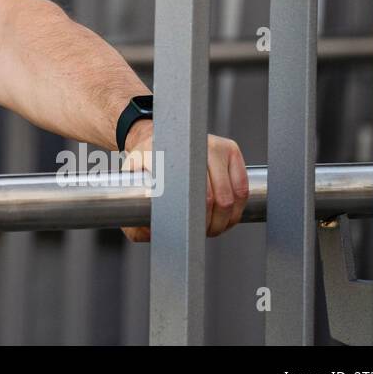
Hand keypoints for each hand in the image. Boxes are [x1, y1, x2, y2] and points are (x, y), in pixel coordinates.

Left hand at [118, 121, 249, 241]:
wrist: (156, 139)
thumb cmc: (144, 167)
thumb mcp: (130, 188)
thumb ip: (132, 217)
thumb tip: (151, 234)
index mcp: (163, 155)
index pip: (184, 196)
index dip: (192, 220)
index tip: (189, 230)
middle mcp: (189, 147)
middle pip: (213, 199)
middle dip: (211, 224)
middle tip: (203, 233)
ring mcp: (213, 145)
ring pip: (231, 195)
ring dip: (226, 219)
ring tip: (214, 227)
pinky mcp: (230, 149)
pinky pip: (242, 187)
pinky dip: (237, 207)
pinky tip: (226, 216)